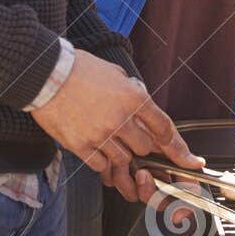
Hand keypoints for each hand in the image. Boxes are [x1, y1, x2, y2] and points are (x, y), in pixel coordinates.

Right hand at [30, 49, 202, 202]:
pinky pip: (101, 166)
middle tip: (132, 139)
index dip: (177, 147)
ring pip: (124, 160)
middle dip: (143, 146)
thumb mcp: (115, 73)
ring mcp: (101, 135)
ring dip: (122, 155)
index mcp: (133, 98)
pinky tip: (97, 151)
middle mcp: (121, 119)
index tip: (187, 159)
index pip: (164, 129)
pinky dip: (103, 163)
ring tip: (109, 140)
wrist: (46, 73)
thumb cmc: (78, 69)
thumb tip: (141, 105)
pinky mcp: (81, 146)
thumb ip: (132, 91)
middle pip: (145, 148)